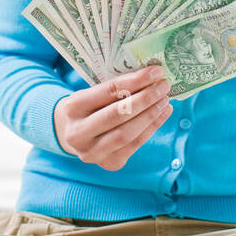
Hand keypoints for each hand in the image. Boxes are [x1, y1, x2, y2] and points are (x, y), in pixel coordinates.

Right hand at [53, 65, 172, 170]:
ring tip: (165, 100)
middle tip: (163, 86)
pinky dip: (152, 128)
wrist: (69, 133)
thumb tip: (150, 77)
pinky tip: (162, 114)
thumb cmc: (86, 107)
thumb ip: (115, 88)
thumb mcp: (91, 93)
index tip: (156, 72)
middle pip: (118, 115)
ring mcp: (92, 152)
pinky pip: (135, 144)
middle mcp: (78, 133)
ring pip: (128, 133)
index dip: (135, 81)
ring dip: (151, 115)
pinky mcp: (109, 163)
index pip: (109, 91)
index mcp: (72, 108)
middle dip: (146, 99)